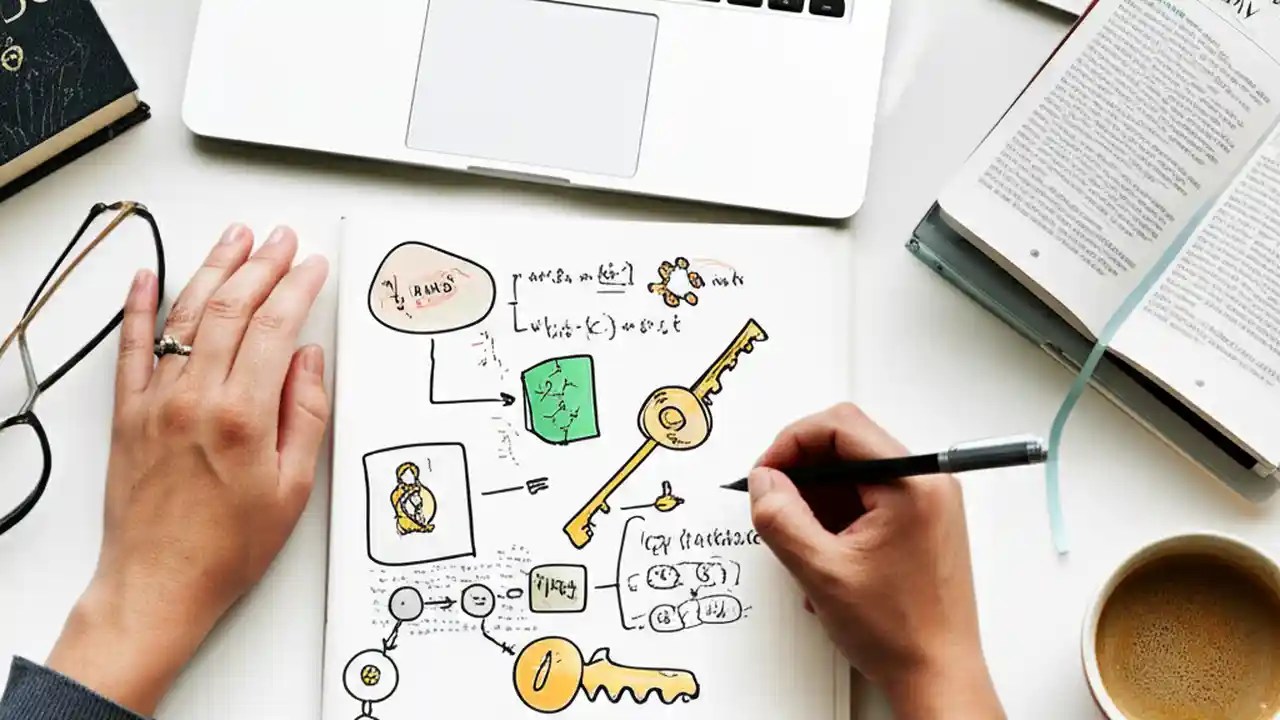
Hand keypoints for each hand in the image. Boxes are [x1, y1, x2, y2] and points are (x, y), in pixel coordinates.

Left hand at [46, 225, 330, 714]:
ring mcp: (156, 402)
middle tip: (280, 239)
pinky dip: (138, 307)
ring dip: (212, 269)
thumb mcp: (293, 488)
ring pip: (186, 315)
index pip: (276, 327)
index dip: (297, 288)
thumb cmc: (227, 547)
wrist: (158, 585)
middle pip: (232, 309)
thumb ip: (306, 415)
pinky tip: (147, 278)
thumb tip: (309, 360)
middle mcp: (194, 398)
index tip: (312, 267)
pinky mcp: (128, 414)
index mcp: (242, 415)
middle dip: (261, 265)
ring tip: (234, 239)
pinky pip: (131, 348)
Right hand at [749, 404, 1002, 719]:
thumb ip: (782, 519)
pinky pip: (867, 500)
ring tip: (803, 545)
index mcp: (912, 483)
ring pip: (854, 475)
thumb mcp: (822, 572)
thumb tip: (763, 482)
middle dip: (802, 473)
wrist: (938, 676)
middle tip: (773, 504)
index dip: (792, 443)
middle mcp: (927, 483)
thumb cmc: (900, 632)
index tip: (766, 473)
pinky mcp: (920, 523)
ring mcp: (927, 503)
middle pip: (847, 445)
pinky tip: (824, 557)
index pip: (840, 426)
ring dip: (817, 500)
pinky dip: (836, 518)